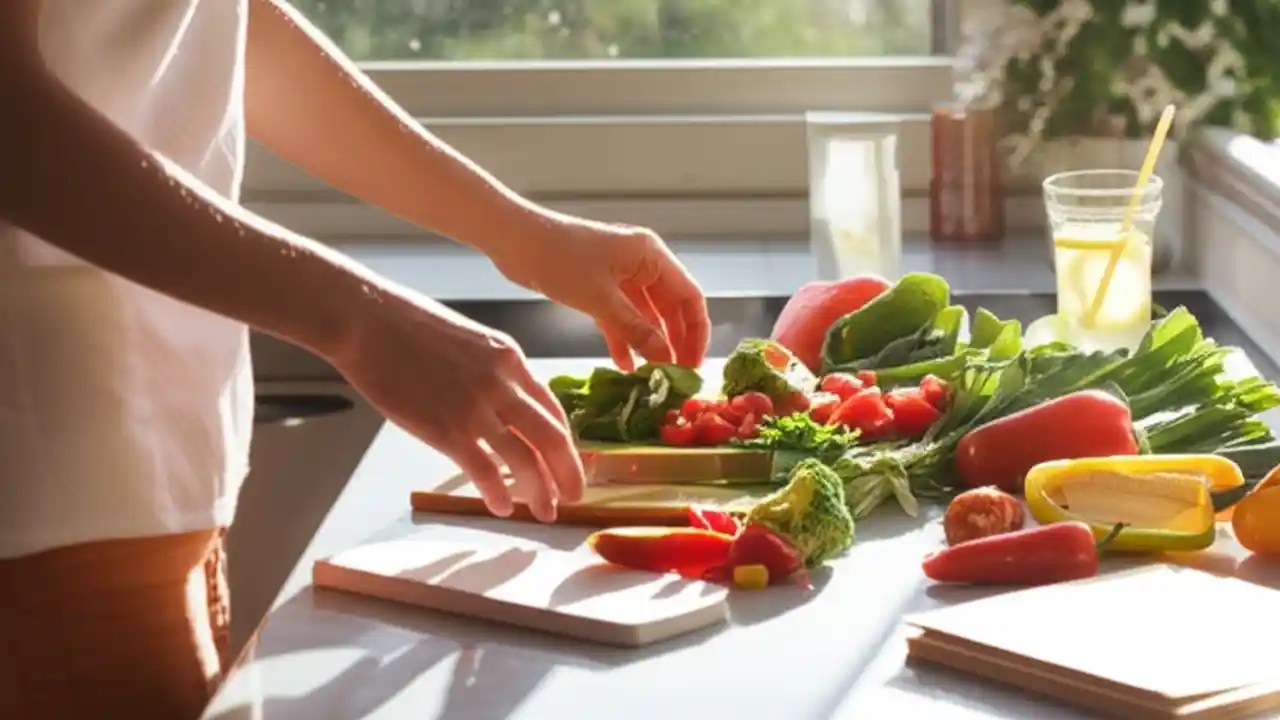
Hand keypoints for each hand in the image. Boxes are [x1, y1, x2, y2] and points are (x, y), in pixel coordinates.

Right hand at [331, 287, 583, 521]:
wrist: (368, 321)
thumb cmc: (407, 326)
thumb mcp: (468, 342)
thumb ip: (490, 373)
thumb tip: (500, 406)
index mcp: (510, 358)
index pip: (551, 407)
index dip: (565, 441)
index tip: (567, 461)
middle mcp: (503, 384)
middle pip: (551, 437)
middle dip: (568, 472)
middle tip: (575, 496)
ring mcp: (476, 408)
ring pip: (524, 459)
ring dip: (540, 491)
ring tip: (545, 512)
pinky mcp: (447, 430)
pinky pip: (484, 470)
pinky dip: (497, 493)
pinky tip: (501, 507)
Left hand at [487, 211, 709, 371]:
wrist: (515, 241)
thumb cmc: (560, 259)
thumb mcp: (602, 300)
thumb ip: (637, 330)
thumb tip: (666, 360)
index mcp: (651, 256)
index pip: (690, 297)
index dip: (696, 332)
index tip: (693, 364)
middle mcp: (642, 263)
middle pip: (671, 308)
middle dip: (674, 342)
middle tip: (675, 377)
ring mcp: (620, 275)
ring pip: (645, 315)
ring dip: (648, 344)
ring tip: (652, 378)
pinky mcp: (598, 286)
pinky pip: (620, 317)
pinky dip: (623, 339)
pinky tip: (624, 366)